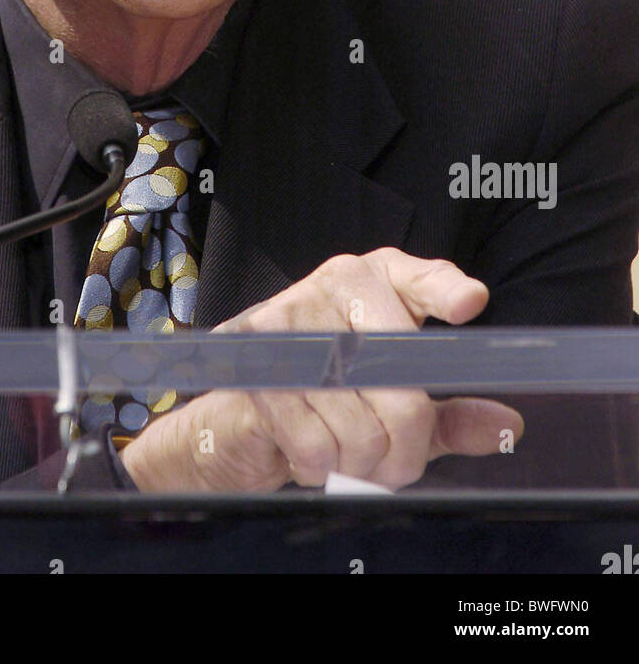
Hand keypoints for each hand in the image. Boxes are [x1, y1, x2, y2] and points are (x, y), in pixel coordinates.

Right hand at [120, 250, 523, 491]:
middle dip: (406, 449)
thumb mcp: (396, 401)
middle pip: (403, 390)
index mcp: (376, 280)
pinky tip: (313, 448)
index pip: (420, 279)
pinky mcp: (255, 363)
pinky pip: (316, 444)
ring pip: (362, 429)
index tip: (469, 304)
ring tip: (347, 452)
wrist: (240, 412)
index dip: (445, 292)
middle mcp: (335, 286)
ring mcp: (291, 319)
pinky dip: (322, 467)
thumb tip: (506, 423)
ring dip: (361, 465)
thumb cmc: (330, 396)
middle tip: (394, 462)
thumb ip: (451, 414)